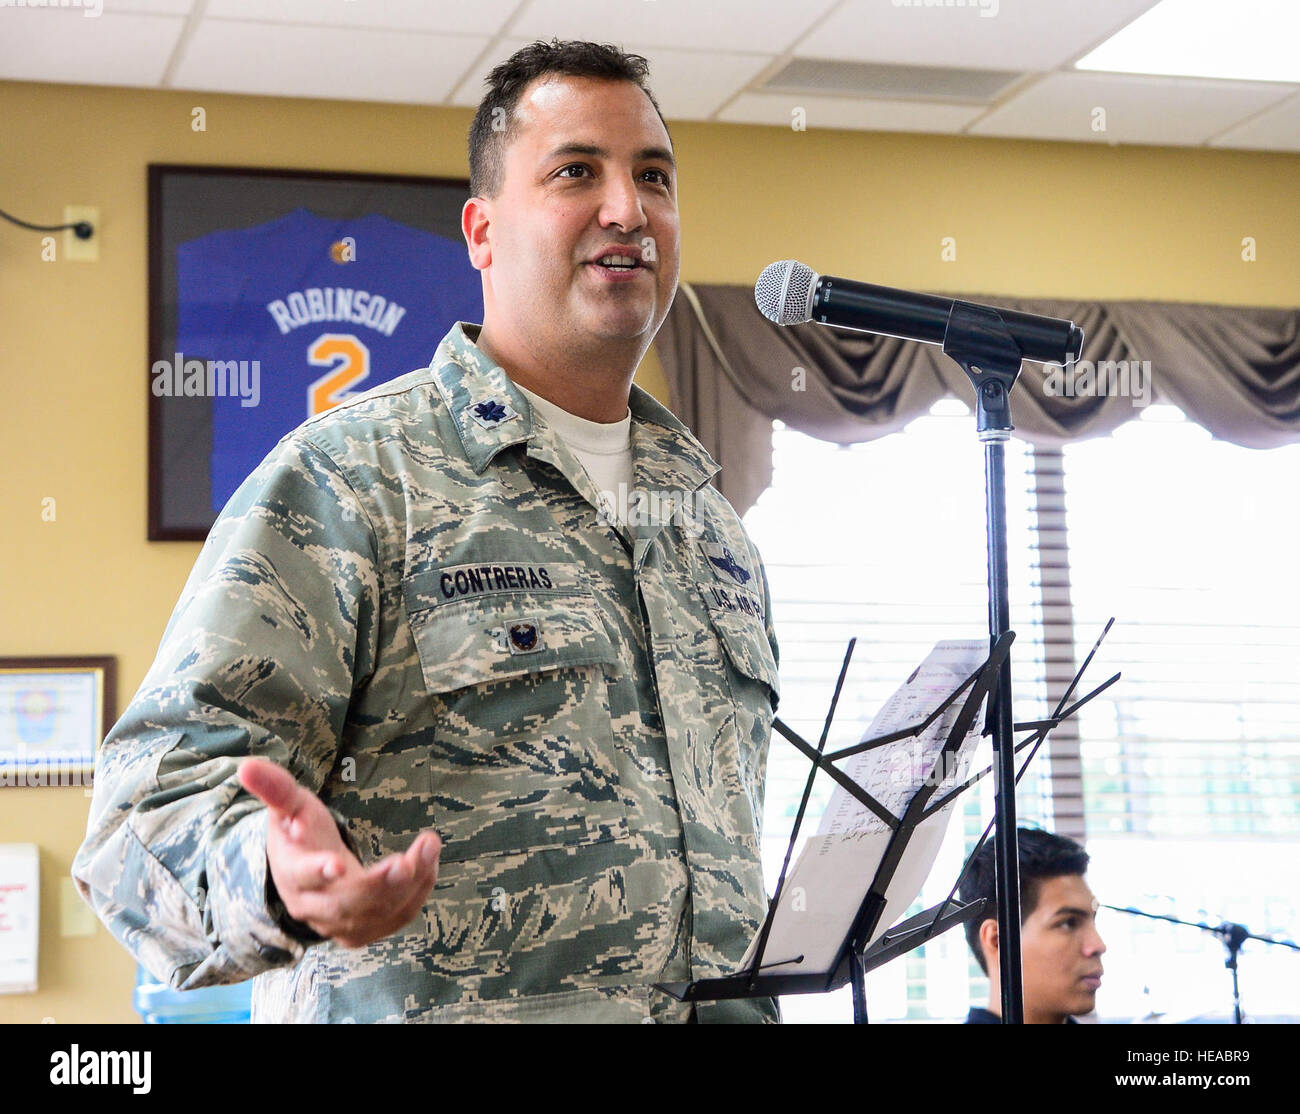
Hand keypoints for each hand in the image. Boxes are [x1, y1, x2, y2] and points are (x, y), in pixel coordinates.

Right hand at [238, 757, 440, 948]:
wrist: (306, 875)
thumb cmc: (299, 833)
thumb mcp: (287, 808)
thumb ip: (274, 788)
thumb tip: (247, 766)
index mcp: (293, 873)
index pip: (303, 877)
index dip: (318, 871)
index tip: (338, 862)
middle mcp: (315, 906)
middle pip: (346, 903)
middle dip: (378, 884)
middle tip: (406, 862)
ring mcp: (340, 923)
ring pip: (377, 913)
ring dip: (409, 885)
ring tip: (429, 848)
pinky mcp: (366, 930)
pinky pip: (396, 918)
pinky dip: (418, 892)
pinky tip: (430, 862)